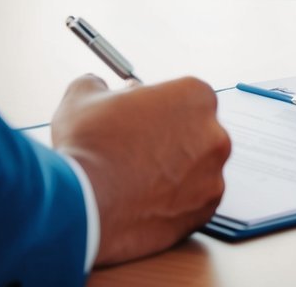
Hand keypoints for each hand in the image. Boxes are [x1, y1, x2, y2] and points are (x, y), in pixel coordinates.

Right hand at [51, 75, 230, 266]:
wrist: (80, 205)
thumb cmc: (86, 148)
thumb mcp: (83, 97)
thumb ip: (100, 85)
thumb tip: (98, 87)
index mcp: (196, 96)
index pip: (183, 98)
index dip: (156, 109)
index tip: (139, 120)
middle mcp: (215, 134)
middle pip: (196, 133)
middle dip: (169, 141)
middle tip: (136, 152)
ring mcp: (214, 175)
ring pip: (196, 171)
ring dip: (173, 173)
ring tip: (135, 181)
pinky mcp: (206, 211)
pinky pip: (193, 203)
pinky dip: (174, 203)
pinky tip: (143, 201)